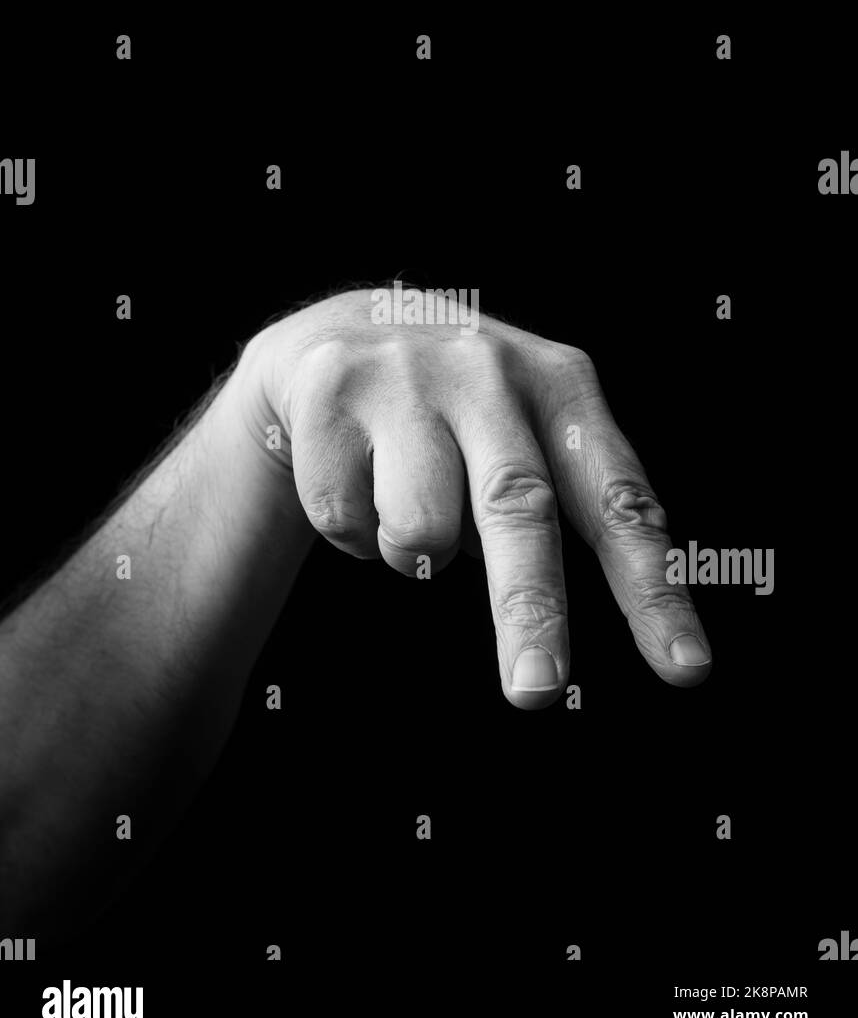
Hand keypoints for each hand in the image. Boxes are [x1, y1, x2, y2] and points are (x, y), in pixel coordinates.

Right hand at [241, 288, 711, 707]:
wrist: (342, 325)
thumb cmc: (464, 406)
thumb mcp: (532, 425)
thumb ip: (574, 499)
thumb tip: (639, 623)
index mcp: (561, 386)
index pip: (619, 502)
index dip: (652, 589)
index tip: (687, 669)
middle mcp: (488, 372)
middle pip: (516, 508)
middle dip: (528, 610)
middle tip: (537, 692)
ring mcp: (405, 376)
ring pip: (418, 530)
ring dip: (411, 552)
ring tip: (404, 497)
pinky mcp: (331, 392)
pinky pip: (345, 517)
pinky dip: (352, 526)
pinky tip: (356, 472)